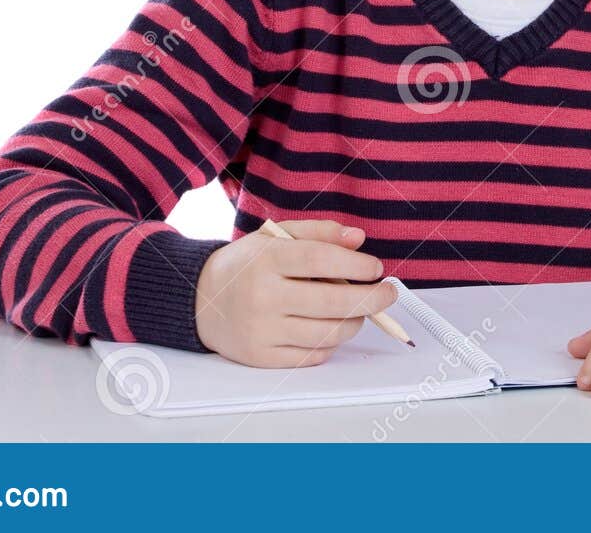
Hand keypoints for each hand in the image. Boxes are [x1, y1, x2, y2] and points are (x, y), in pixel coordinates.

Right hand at [194, 218, 397, 367]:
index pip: (320, 261)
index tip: (376, 269)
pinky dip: (331, 343)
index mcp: (266, 260)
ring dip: (355, 322)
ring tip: (359, 310)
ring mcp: (261, 331)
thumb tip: (359, 239)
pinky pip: (312, 356)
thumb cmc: (248, 265)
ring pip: (327, 334)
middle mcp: (263, 296)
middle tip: (388, 293)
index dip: (356, 266)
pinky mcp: (261, 357)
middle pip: (332, 303)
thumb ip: (319, 232)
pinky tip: (331, 328)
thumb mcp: (277, 236)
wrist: (201, 300)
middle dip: (371, 299)